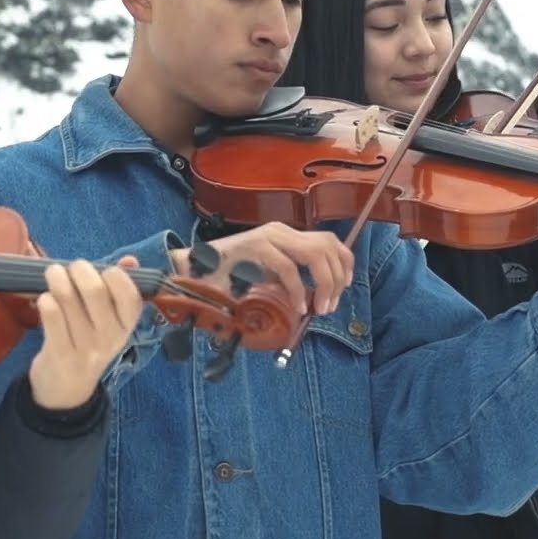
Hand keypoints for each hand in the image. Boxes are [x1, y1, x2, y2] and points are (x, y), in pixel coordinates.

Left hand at [27, 257, 142, 409]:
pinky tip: (44, 300)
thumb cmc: (89, 342)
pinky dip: (45, 301)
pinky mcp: (60, 353)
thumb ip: (119, 288)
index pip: (129, 293)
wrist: (68, 390)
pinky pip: (51, 316)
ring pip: (67, 298)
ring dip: (57, 279)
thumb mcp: (110, 321)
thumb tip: (130, 260)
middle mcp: (110, 337)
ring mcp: (85, 347)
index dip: (114, 274)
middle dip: (79, 270)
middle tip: (71, 268)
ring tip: (53, 274)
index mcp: (127, 325)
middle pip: (95, 290)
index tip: (101, 270)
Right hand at [168, 222, 352, 315]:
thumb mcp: (265, 276)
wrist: (191, 271)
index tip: (346, 285)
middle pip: (327, 246)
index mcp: (284, 235)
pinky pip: (288, 268)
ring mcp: (267, 237)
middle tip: (329, 305)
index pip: (329, 239)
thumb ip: (288, 280)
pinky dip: (298, 290)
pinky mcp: (255, 247)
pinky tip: (298, 306)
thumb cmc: (226, 277)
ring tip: (319, 307)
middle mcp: (279, 231)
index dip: (344, 261)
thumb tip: (315, 298)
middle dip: (336, 278)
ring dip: (323, 283)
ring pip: (315, 254)